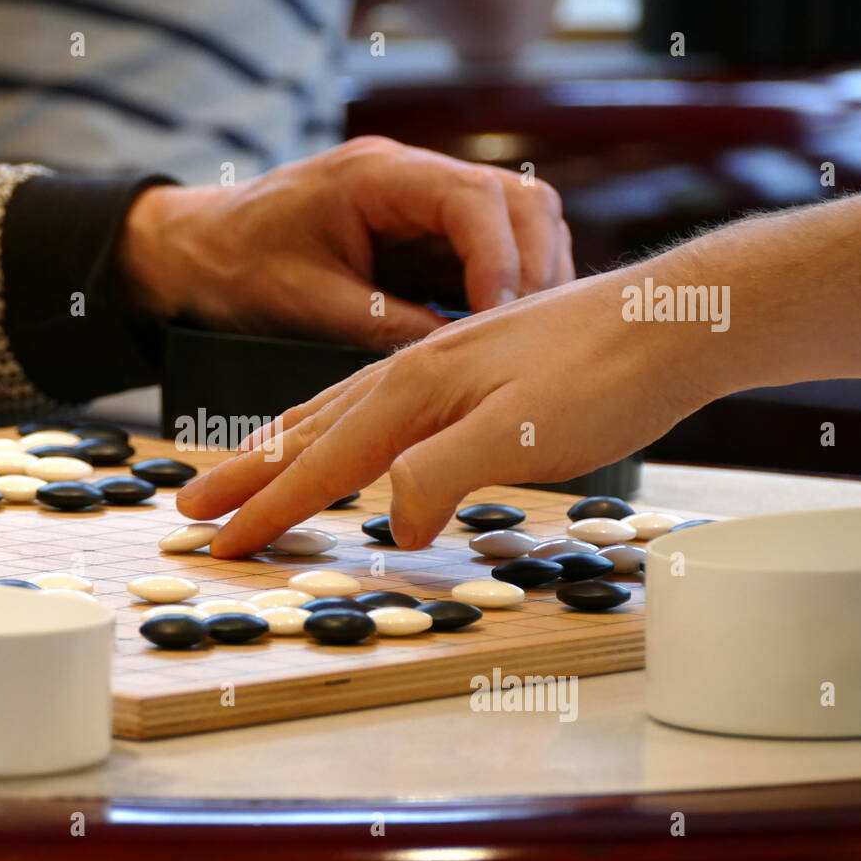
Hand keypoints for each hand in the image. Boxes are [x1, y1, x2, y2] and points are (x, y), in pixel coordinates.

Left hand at [115, 136, 572, 350]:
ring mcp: (423, 207)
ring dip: (529, 281)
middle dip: (534, 269)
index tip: (504, 320)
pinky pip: (488, 257)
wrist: (196, 249)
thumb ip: (381, 327)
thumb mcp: (305, 304)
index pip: (473, 200)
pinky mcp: (424, 240)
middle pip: (515, 204)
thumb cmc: (236, 266)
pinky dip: (505, 293)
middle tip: (532, 339)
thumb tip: (453, 363)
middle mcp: (413, 179)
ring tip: (524, 344)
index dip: (502, 260)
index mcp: (379, 176)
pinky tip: (502, 340)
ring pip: (514, 228)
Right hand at [176, 261, 725, 556]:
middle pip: (308, 431)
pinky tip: (343, 431)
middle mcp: (412, 374)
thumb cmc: (605, 379)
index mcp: (414, 392)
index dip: (269, 508)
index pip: (323, 462)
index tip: (221, 543)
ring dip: (279, 445)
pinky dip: (332, 424)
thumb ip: (442, 473)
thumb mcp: (524, 435)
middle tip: (190, 505)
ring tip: (241, 467)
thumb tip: (391, 521)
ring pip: (334, 411)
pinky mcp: (463, 369)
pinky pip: (371, 401)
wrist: (670, 317)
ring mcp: (436, 367)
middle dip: (246, 474)